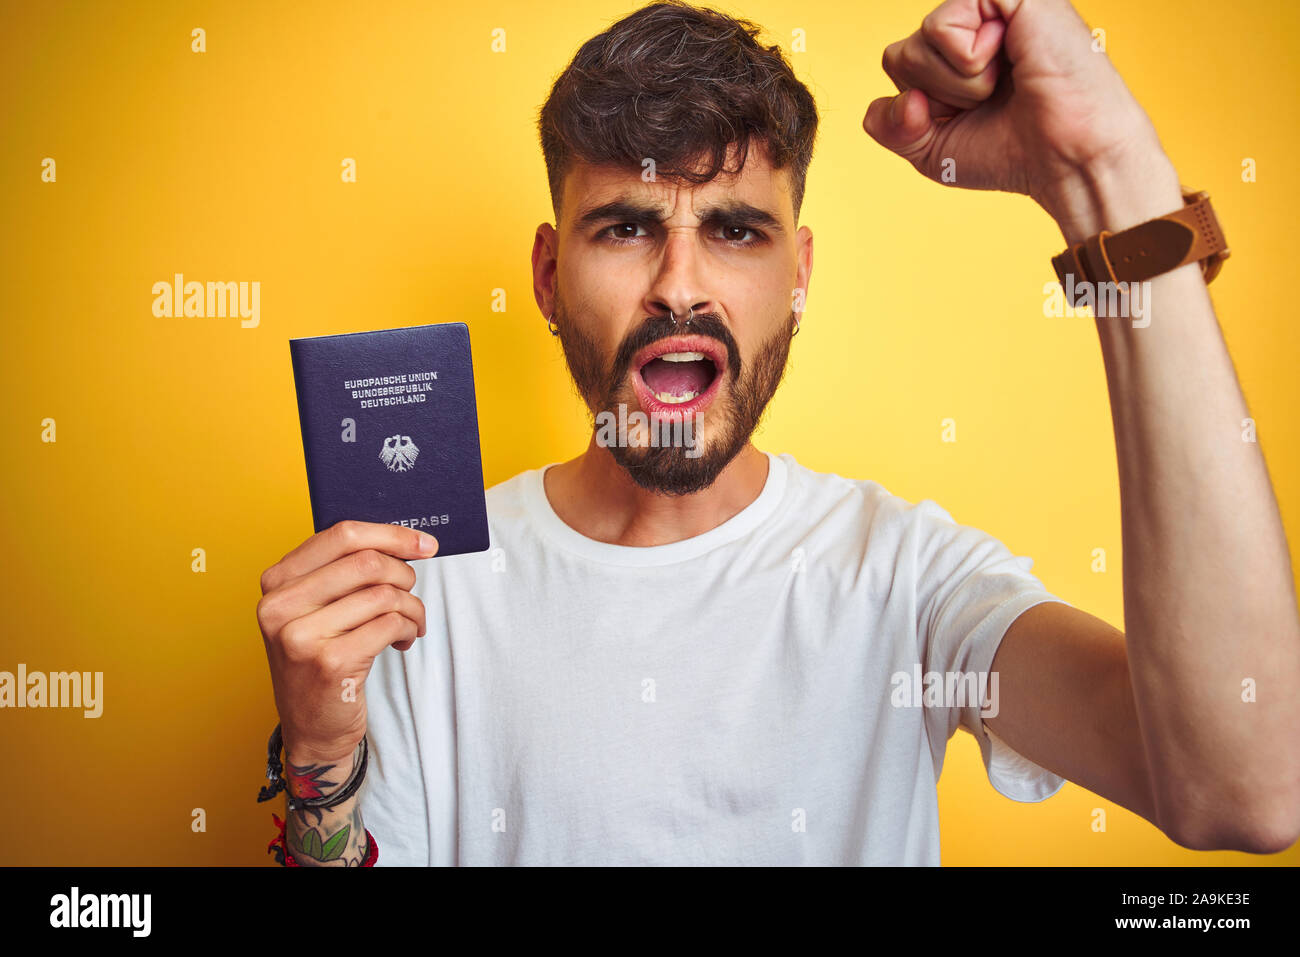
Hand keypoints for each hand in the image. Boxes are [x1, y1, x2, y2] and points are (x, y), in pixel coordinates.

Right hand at [256, 520, 436, 764]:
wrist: (312, 728)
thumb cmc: (320, 661)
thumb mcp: (315, 610)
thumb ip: (343, 572)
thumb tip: (403, 541)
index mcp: (277, 582)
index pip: (341, 535)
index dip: (391, 534)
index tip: (424, 544)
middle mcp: (280, 606)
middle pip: (367, 561)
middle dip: (404, 575)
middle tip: (410, 593)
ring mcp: (301, 636)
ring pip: (383, 594)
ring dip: (411, 607)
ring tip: (409, 623)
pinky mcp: (329, 662)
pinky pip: (389, 624)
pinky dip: (407, 628)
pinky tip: (402, 641)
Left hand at [863, 0, 1179, 236]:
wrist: (1066, 157)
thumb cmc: (1011, 152)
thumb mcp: (930, 149)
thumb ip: (889, 126)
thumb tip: (902, 99)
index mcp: (952, 53)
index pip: (895, 66)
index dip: (918, 108)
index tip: (968, 117)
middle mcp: (969, 24)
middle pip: (898, 56)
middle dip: (937, 96)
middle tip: (991, 99)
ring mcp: (987, 6)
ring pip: (917, 43)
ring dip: (958, 83)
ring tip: (1005, 80)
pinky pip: (940, 26)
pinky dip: (967, 62)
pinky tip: (1011, 58)